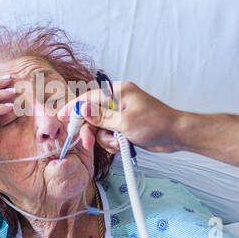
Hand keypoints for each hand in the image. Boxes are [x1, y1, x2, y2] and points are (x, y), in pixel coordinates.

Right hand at [57, 81, 183, 154]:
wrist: (177, 135)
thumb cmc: (157, 124)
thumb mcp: (125, 122)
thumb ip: (101, 117)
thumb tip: (82, 109)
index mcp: (119, 91)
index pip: (89, 98)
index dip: (73, 108)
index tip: (61, 117)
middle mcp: (118, 100)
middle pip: (92, 114)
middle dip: (90, 130)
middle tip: (87, 143)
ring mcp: (122, 113)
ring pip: (100, 127)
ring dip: (106, 139)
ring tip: (119, 144)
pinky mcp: (125, 125)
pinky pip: (109, 133)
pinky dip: (113, 142)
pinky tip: (124, 145)